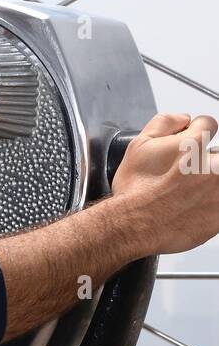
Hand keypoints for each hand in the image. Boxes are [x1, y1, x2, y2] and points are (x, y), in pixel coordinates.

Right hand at [110, 112, 218, 255]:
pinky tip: (193, 206)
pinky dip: (209, 202)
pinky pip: (218, 203)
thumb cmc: (136, 191)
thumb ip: (164, 122)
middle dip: (204, 160)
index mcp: (194, 144)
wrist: (135, 225)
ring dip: (208, 182)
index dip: (195, 133)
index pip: (209, 124)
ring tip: (189, 192)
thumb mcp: (139, 145)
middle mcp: (212, 166)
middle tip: (185, 174)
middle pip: (217, 154)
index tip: (189, 145)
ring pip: (218, 178)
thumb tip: (182, 119)